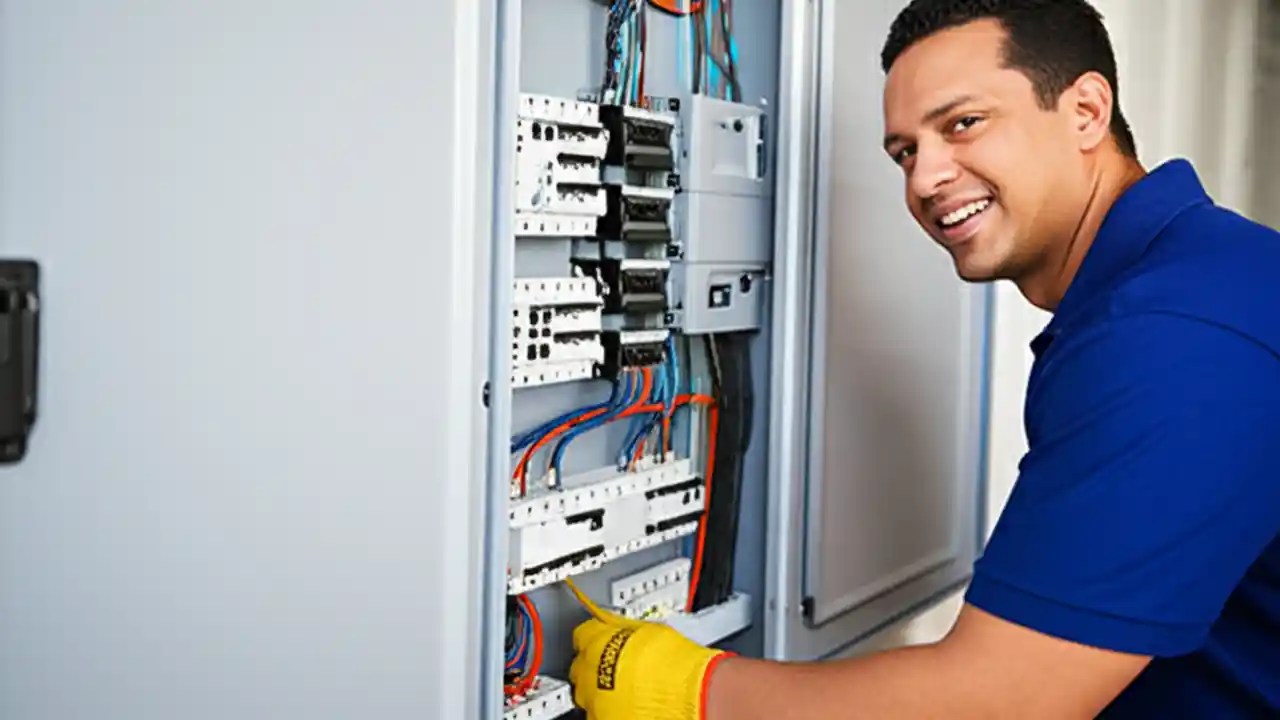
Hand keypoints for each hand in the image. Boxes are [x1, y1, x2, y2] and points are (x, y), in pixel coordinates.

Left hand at [564, 579, 732, 719]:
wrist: (689, 693)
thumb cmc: (676, 663)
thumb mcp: (650, 630)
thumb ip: (625, 630)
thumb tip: (620, 627)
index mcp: (597, 642)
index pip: (583, 634)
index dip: (595, 638)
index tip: (602, 642)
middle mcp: (589, 672)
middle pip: (581, 668)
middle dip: (595, 668)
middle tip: (616, 670)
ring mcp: (594, 701)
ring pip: (588, 696)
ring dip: (602, 693)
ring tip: (626, 693)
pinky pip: (600, 715)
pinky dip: (611, 712)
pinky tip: (629, 708)